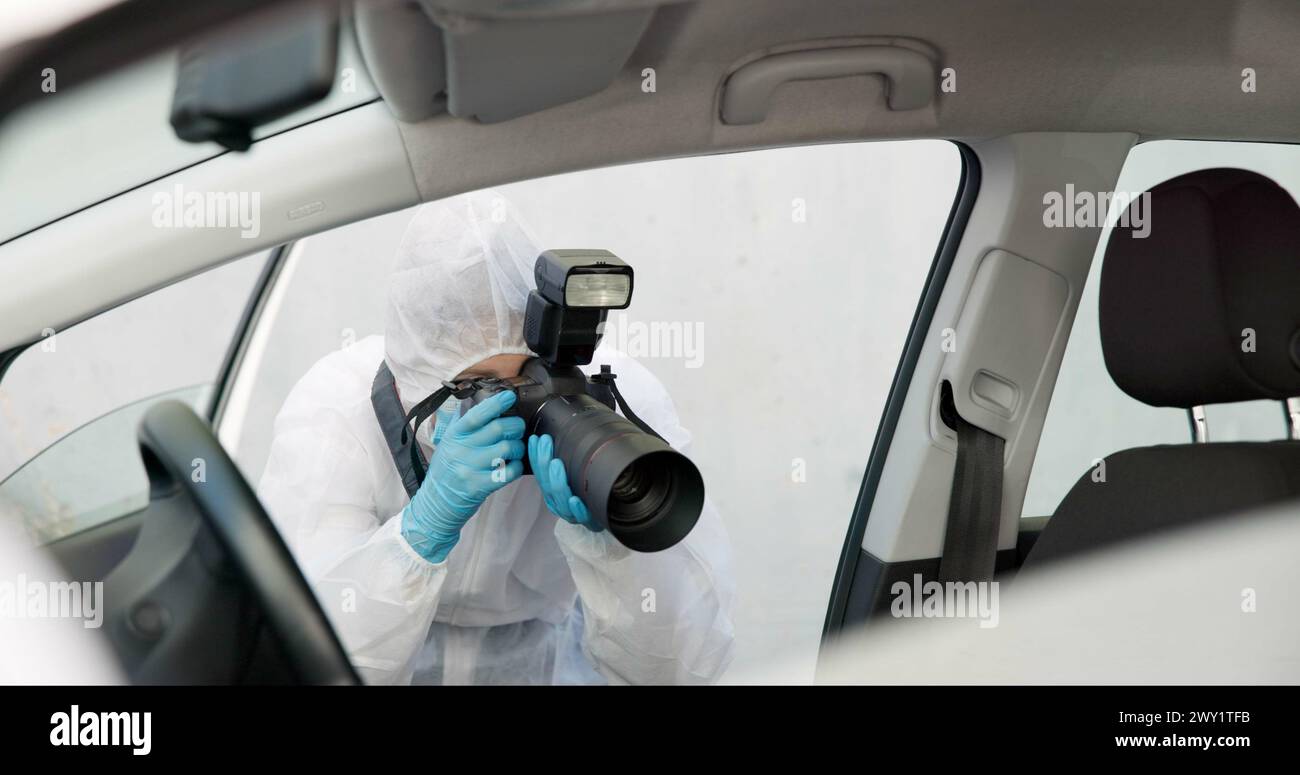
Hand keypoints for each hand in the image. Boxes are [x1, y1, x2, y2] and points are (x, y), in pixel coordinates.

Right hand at [402, 391, 525, 561]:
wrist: (434, 505)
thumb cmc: (445, 472)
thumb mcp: (447, 444)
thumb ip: (462, 426)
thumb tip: (480, 404)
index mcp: (454, 436)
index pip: (476, 414)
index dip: (495, 403)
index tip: (509, 396)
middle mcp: (461, 450)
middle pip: (498, 428)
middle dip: (515, 426)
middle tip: (518, 429)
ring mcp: (469, 469)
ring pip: (506, 448)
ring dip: (518, 447)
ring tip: (515, 449)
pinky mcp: (479, 487)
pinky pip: (508, 472)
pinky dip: (516, 467)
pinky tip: (513, 466)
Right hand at [528, 434, 601, 531]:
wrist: (604, 519)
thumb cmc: (587, 498)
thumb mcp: (574, 477)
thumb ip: (566, 462)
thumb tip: (564, 438)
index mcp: (553, 491)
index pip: (540, 472)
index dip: (535, 456)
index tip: (535, 440)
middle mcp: (559, 502)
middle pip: (546, 483)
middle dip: (543, 461)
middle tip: (546, 443)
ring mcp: (571, 513)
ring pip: (559, 499)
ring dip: (557, 481)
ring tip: (556, 465)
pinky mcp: (587, 521)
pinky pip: (579, 516)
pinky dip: (576, 507)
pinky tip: (575, 499)